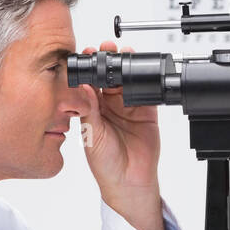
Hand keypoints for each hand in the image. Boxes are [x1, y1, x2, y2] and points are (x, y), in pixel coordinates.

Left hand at [74, 41, 163, 221]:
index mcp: (91, 109)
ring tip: (125, 53)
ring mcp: (128, 108)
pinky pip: (146, 91)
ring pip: (127, 80)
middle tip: (106, 48)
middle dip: (108, 60)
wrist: (129, 182)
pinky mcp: (146, 112)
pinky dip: (145, 80)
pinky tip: (142, 71)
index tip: (87, 53)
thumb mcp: (91, 135)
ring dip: (126, 66)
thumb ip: (89, 110)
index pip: (89, 81)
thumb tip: (82, 87)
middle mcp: (108, 106)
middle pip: (109, 75)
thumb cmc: (105, 164)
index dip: (88, 66)